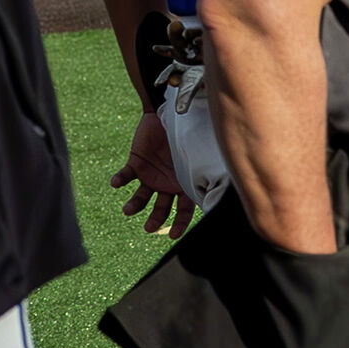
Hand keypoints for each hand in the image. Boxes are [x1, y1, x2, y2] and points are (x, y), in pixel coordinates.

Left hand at [112, 110, 194, 236]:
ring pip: (141, 198)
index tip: (172, 235)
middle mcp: (166, 184)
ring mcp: (150, 175)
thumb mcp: (198, 152)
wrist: (168, 112)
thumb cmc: (188, 131)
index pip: (183, 210)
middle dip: (155, 219)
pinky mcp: (135, 164)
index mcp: (183, 185)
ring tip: (128, 210)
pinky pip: (125, 175)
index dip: (179, 224)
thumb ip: (206, 167)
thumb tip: (232, 176)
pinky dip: (119, 180)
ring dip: (134, 205)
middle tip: (148, 227)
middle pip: (161, 209)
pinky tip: (116, 183)